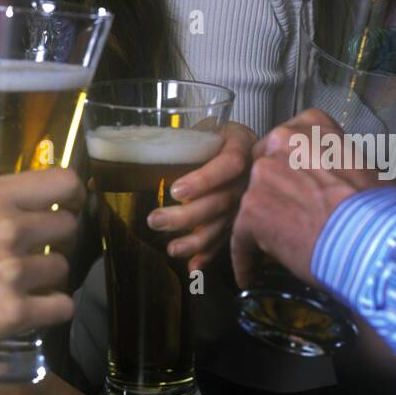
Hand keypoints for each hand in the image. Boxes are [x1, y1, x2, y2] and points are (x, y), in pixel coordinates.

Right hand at [0, 169, 84, 377]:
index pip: (61, 181)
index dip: (71, 192)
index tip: (66, 202)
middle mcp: (10, 229)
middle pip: (68, 226)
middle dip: (58, 237)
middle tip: (40, 247)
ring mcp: (15, 273)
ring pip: (63, 267)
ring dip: (50, 275)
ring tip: (29, 282)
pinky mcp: (16, 313)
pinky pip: (61, 306)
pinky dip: (52, 308)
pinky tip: (37, 307)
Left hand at [146, 121, 253, 272]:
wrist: (247, 145)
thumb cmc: (218, 134)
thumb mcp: (208, 127)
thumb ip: (186, 139)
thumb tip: (145, 153)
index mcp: (242, 145)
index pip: (229, 164)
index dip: (204, 180)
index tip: (176, 191)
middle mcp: (250, 177)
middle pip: (223, 201)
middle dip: (188, 216)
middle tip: (154, 220)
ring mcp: (249, 201)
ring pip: (224, 224)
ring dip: (196, 241)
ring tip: (171, 249)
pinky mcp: (243, 219)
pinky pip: (228, 239)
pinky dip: (210, 255)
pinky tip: (194, 267)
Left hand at [230, 110, 380, 288]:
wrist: (375, 240)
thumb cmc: (380, 210)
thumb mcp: (365, 169)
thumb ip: (336, 166)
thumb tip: (335, 183)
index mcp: (313, 126)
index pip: (285, 142)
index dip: (287, 168)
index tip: (292, 185)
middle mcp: (283, 141)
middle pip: (263, 169)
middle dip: (271, 194)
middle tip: (286, 217)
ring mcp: (264, 173)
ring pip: (252, 203)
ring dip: (259, 226)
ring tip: (271, 250)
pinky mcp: (252, 209)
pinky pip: (241, 238)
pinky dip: (246, 258)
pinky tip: (252, 273)